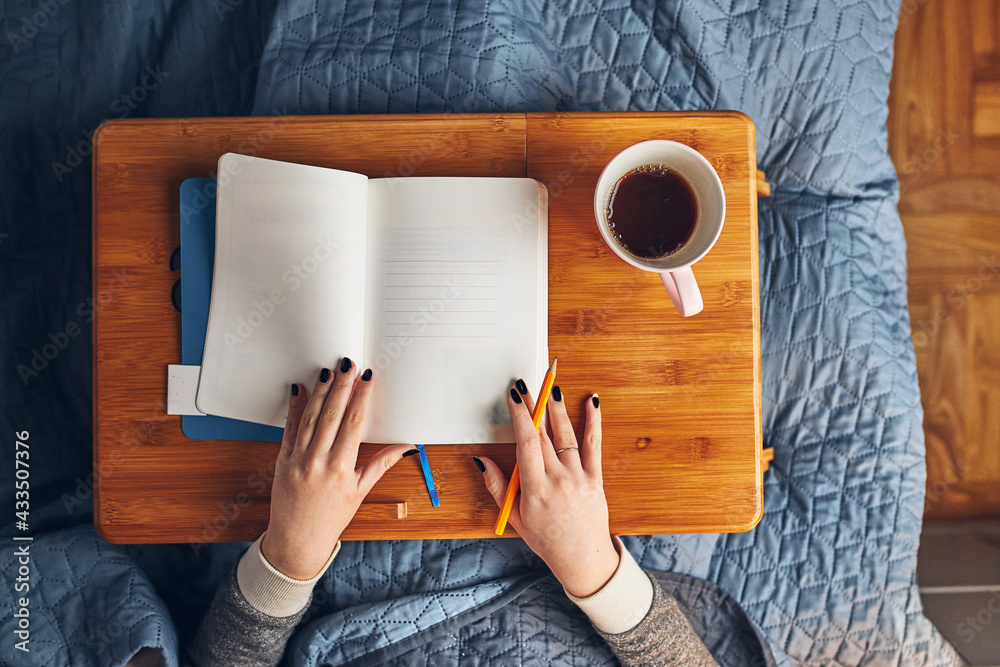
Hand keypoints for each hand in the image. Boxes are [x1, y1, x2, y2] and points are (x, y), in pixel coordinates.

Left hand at [261, 359, 413, 579]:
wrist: (297, 540)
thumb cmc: (331, 518)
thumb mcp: (361, 491)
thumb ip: (381, 463)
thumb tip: (406, 446)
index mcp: (341, 469)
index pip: (353, 424)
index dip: (361, 397)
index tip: (366, 378)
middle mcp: (319, 461)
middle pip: (332, 414)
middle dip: (341, 386)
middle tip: (348, 364)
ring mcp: (298, 459)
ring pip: (311, 417)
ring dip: (320, 391)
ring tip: (328, 371)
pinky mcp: (282, 459)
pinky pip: (290, 428)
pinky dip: (294, 407)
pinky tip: (299, 389)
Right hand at [477, 385, 619, 597]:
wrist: (583, 559)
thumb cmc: (546, 540)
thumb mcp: (514, 518)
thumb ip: (497, 487)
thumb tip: (481, 460)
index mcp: (535, 490)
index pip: (526, 443)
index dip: (520, 416)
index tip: (514, 397)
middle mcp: (558, 480)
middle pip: (544, 435)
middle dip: (534, 406)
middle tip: (527, 384)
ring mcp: (579, 478)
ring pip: (567, 436)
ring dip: (558, 409)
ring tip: (552, 388)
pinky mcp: (595, 479)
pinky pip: (594, 445)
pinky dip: (594, 422)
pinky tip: (592, 403)